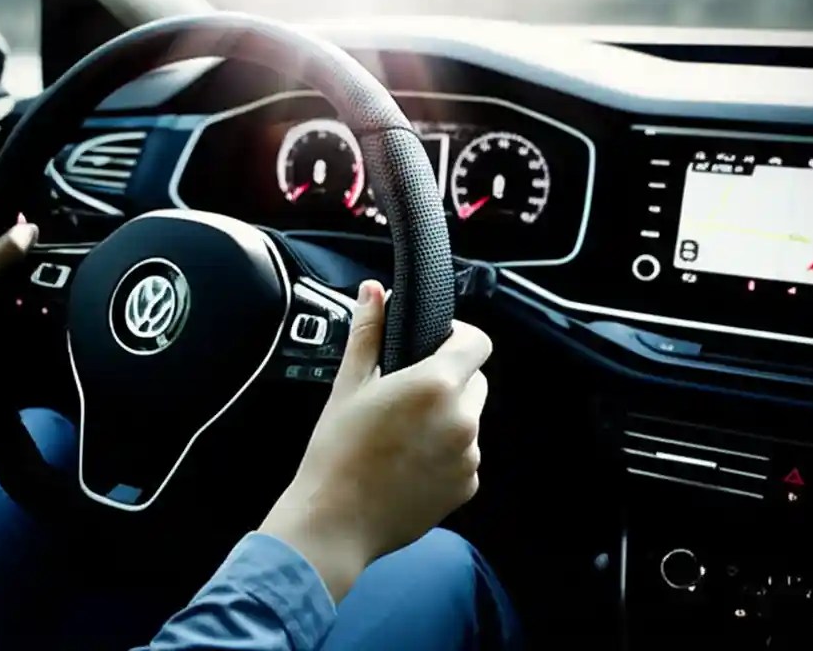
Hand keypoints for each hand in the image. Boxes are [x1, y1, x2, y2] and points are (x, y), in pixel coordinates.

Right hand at [259, 280, 491, 600]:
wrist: (334, 521)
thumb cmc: (336, 452)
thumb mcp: (348, 385)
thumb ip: (368, 332)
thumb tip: (373, 292)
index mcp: (435, 385)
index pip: (478, 342)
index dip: (458, 337)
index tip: (434, 345)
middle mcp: (462, 419)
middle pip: (475, 380)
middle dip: (448, 380)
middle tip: (405, 395)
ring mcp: (468, 456)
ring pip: (469, 419)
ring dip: (446, 418)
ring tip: (401, 435)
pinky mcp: (467, 486)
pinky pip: (465, 455)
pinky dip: (445, 453)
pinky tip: (407, 462)